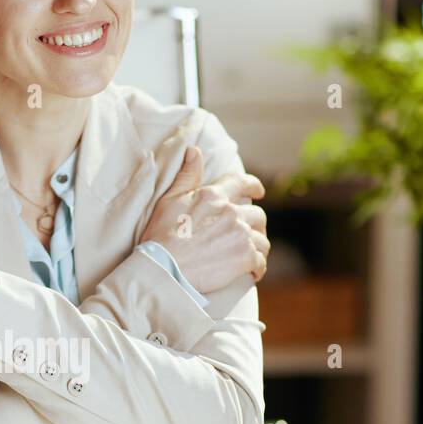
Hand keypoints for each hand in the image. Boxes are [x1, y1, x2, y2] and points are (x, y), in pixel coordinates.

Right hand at [138, 145, 269, 293]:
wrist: (164, 268)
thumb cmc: (161, 236)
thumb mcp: (169, 200)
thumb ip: (186, 176)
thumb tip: (194, 150)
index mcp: (214, 196)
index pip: (241, 182)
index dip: (253, 186)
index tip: (259, 191)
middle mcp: (231, 212)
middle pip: (257, 215)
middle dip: (256, 224)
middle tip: (250, 234)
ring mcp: (240, 235)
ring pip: (262, 239)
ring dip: (258, 247)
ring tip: (251, 256)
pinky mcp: (245, 257)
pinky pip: (261, 261)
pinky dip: (258, 268)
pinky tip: (253, 273)